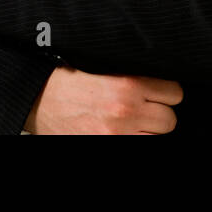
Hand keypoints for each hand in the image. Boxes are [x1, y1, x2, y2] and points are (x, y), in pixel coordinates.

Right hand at [25, 67, 181, 134]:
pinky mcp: (108, 147)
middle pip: (169, 119)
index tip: (155, 91)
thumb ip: (130, 71)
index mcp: (127, 84)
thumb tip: (157, 75)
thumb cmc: (65, 79)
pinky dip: (134, 138)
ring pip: (158, 138)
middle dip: (156, 113)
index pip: (174, 92)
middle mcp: (126, 112)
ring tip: (128, 121)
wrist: (36, 99)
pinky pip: (141, 147)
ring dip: (146, 130)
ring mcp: (118, 136)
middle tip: (141, 107)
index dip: (164, 91)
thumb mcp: (100, 65)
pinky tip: (122, 131)